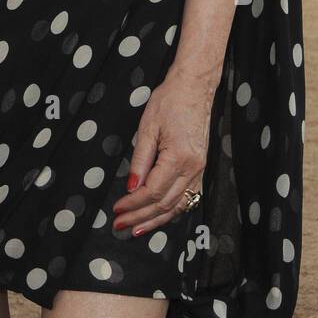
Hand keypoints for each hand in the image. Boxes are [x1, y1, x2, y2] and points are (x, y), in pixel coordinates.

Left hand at [111, 67, 212, 236]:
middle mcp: (193, 169)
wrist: (194, 88)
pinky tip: (158, 217)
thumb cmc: (169, 102)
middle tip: (120, 225)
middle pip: (164, 203)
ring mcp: (200, 171)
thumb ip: (140, 160)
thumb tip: (132, 188)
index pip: (152, 192)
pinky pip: (187, 198)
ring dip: (156, 219)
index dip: (133, 204)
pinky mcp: (200, 169)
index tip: (116, 209)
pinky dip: (171, 211)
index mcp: (179, 158)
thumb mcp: (148, 127)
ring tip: (136, 228)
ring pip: (177, 205)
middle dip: (140, 217)